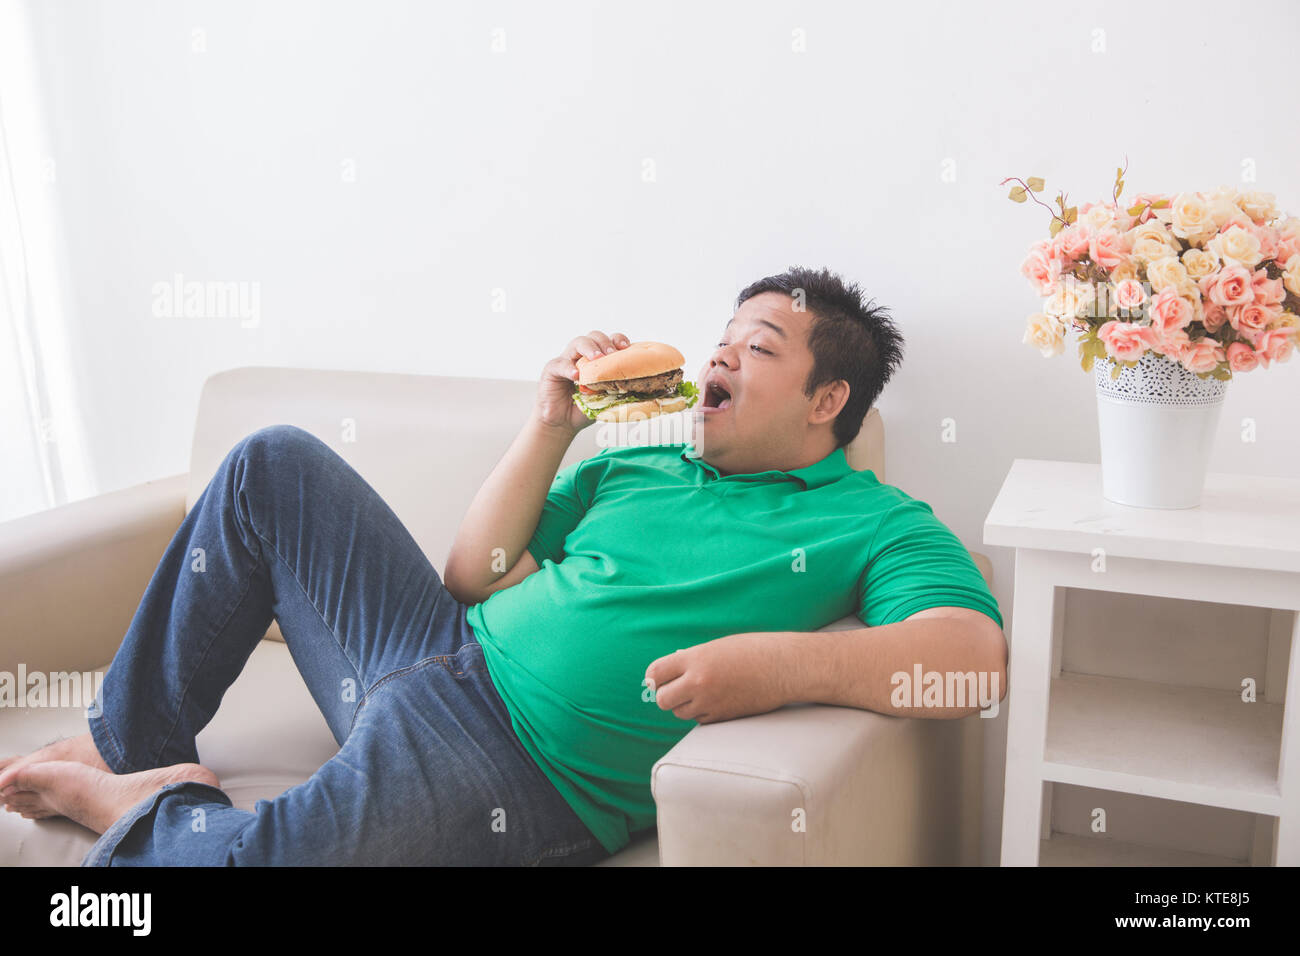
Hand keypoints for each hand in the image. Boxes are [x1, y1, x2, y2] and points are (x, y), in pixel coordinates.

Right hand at [536, 330, 631, 432]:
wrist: (562, 423)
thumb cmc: (584, 409)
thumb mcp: (604, 399)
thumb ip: (616, 391)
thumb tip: (639, 390)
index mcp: (596, 359)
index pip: (608, 341)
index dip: (617, 340)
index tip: (626, 347)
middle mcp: (581, 355)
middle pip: (593, 336)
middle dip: (605, 342)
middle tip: (612, 353)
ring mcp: (566, 360)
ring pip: (577, 343)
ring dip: (589, 348)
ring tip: (597, 358)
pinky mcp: (551, 370)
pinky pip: (560, 364)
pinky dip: (569, 368)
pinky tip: (577, 375)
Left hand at [644, 633, 791, 723]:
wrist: (784, 667)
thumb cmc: (752, 651)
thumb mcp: (716, 647)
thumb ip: (692, 659)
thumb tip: (668, 674)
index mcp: (695, 659)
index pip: (655, 673)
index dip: (654, 677)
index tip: (658, 679)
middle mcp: (698, 682)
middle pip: (662, 699)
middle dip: (666, 695)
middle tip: (677, 689)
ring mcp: (710, 702)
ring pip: (680, 713)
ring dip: (684, 705)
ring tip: (702, 692)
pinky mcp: (723, 718)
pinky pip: (699, 720)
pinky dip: (702, 713)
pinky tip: (717, 700)